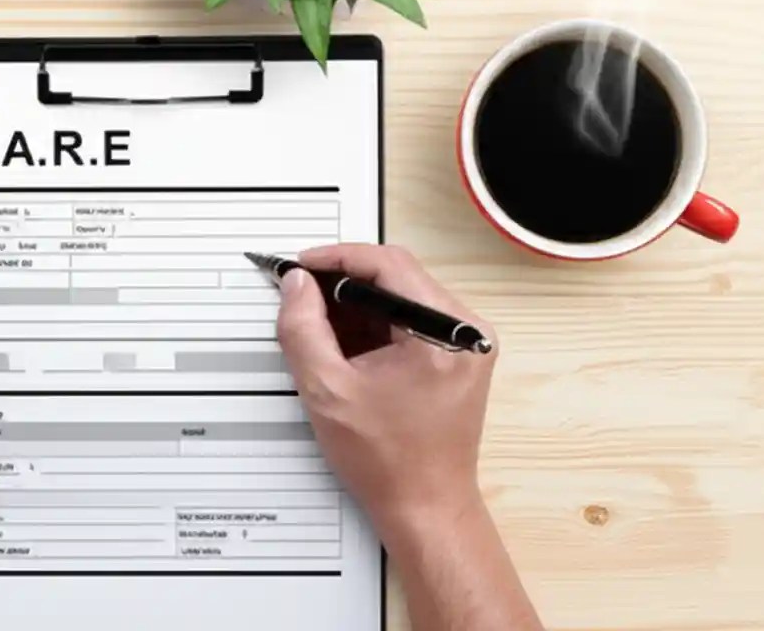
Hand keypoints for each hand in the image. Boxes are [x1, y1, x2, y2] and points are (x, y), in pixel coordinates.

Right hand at [276, 245, 495, 537]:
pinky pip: (412, 318)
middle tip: (301, 294)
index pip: (387, 264)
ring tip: (319, 325)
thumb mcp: (327, 390)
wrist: (425, 506)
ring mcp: (467, 342)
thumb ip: (303, 328)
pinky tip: (346, 344)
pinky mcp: (459, 355)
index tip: (300, 266)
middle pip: (397, 275)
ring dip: (358, 303)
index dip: (336, 258)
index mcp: (444, 332)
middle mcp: (467, 330)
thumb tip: (295, 284)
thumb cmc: (387, 461)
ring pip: (403, 295)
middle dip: (343, 282)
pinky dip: (376, 322)